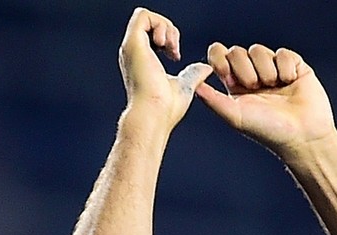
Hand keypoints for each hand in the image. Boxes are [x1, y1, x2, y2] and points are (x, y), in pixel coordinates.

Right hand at [118, 9, 211, 132]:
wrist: (154, 116)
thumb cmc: (165, 110)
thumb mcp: (184, 87)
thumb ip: (192, 75)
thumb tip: (206, 69)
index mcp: (141, 61)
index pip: (152, 34)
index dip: (168, 37)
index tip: (176, 55)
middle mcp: (132, 53)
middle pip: (148, 22)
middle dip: (167, 29)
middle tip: (174, 50)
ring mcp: (131, 48)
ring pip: (144, 16)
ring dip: (164, 26)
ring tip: (170, 47)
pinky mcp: (132, 43)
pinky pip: (142, 16)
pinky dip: (159, 24)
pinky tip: (165, 44)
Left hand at [197, 43, 335, 155]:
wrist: (302, 135)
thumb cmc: (267, 131)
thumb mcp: (235, 116)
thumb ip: (213, 100)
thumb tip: (194, 86)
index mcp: (235, 85)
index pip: (219, 57)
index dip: (219, 58)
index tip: (224, 72)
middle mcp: (252, 74)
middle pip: (237, 51)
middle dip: (245, 70)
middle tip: (255, 88)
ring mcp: (272, 68)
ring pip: (258, 50)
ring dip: (266, 71)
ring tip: (275, 89)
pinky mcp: (292, 64)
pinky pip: (282, 53)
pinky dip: (285, 69)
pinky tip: (290, 83)